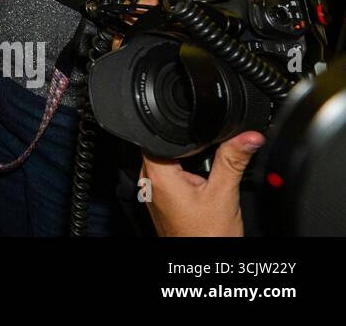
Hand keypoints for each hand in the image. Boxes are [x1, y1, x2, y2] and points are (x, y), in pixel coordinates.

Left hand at [142, 132, 263, 236]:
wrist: (203, 264)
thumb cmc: (206, 237)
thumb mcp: (224, 194)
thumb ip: (233, 160)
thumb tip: (247, 136)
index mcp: (157, 174)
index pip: (162, 135)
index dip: (185, 131)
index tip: (205, 139)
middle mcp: (148, 181)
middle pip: (167, 148)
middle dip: (190, 150)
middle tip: (208, 168)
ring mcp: (153, 192)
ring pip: (171, 163)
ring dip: (189, 165)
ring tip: (204, 182)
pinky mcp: (160, 200)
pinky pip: (170, 177)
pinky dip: (186, 178)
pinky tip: (200, 190)